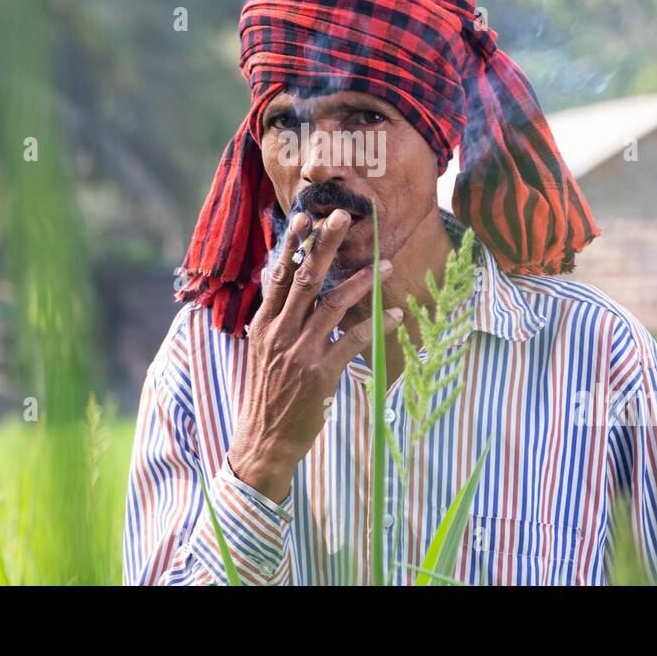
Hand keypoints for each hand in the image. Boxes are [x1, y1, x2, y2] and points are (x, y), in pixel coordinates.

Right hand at [226, 208, 401, 502]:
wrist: (263, 439)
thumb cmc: (267, 391)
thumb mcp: (261, 349)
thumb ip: (273, 314)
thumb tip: (279, 278)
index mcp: (263, 323)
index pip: (278, 274)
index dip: (293, 244)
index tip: (307, 217)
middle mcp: (279, 332)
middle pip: (305, 278)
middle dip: (325, 244)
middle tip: (343, 216)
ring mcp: (299, 352)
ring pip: (333, 304)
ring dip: (362, 282)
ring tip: (386, 266)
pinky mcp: (320, 373)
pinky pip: (353, 341)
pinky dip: (376, 325)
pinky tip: (395, 315)